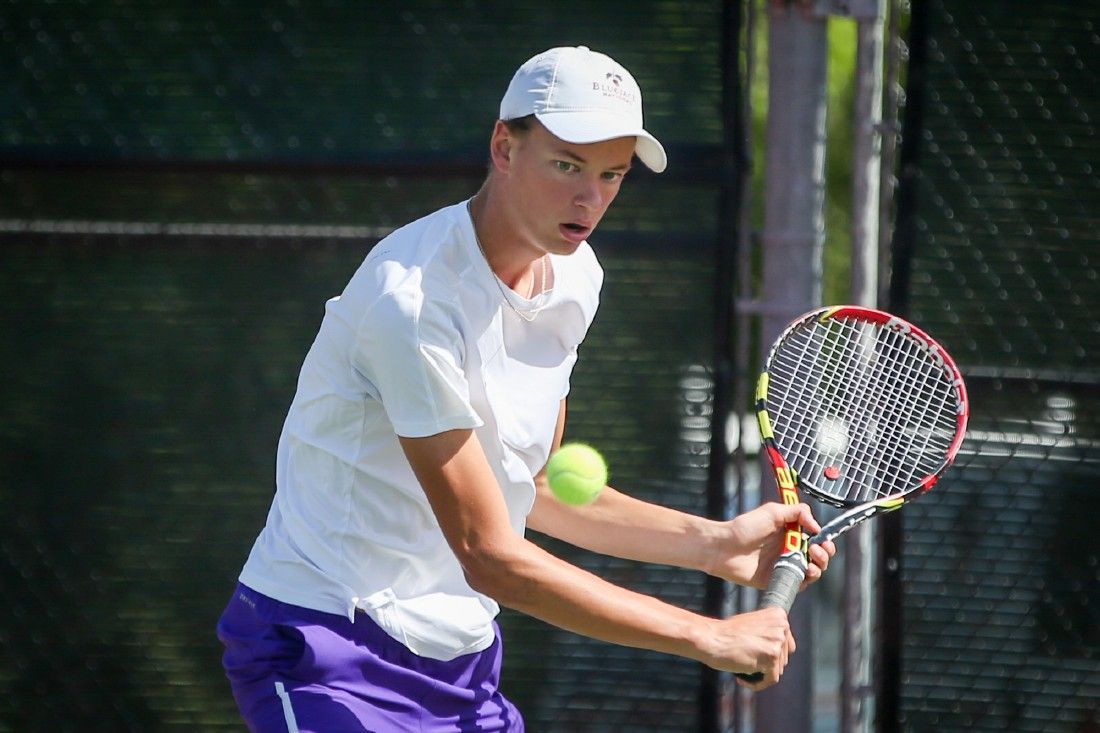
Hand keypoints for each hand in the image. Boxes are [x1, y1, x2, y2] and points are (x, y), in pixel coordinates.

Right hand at [698, 607, 793, 688]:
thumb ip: (769, 634)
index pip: (786, 644)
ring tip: (742, 669)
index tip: (755, 656)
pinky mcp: (772, 657)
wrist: (710, 638)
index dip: (770, 653)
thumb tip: (778, 651)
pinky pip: (770, 679)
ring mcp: (778, 641)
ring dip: (760, 674)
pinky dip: (756, 684)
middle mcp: (782, 626)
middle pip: (783, 658)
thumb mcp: (752, 625)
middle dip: (766, 664)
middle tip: (747, 662)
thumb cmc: (725, 634)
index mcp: (778, 615)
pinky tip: (742, 679)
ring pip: (777, 670)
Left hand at [708, 502, 835, 588]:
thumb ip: (797, 513)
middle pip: (818, 556)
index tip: (823, 538)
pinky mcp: (779, 579)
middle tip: (817, 549)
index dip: (824, 540)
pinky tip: (805, 570)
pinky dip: (807, 578)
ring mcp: (785, 565)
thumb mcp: (772, 511)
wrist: (724, 548)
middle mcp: (790, 550)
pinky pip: (800, 583)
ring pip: (813, 571)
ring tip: (811, 558)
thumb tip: (817, 526)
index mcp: (790, 533)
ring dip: (819, 565)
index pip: (816, 538)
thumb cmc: (744, 527)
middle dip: (825, 553)